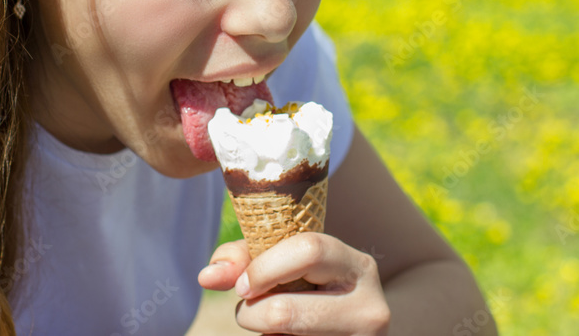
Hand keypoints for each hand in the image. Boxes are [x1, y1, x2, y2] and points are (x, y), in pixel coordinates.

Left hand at [197, 232, 390, 334]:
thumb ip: (245, 260)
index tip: (242, 286)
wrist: (349, 334)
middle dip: (253, 312)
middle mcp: (371, 306)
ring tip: (272, 327)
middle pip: (286, 310)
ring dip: (263, 333)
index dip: (263, 268)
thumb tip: (207, 276)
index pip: (308, 250)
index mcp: (358, 266)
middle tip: (248, 312)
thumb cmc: (310, 293)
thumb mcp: (287, 267)